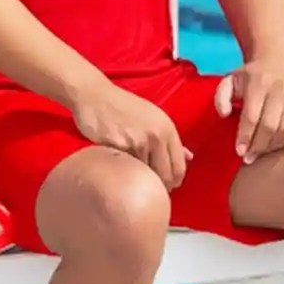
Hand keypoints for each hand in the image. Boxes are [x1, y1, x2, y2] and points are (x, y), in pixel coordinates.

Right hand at [70, 82, 192, 188]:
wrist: (95, 96)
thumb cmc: (123, 106)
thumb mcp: (153, 116)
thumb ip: (170, 139)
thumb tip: (188, 156)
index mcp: (167, 128)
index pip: (179, 166)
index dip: (175, 181)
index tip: (169, 186)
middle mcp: (156, 136)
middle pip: (164, 175)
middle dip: (159, 185)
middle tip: (151, 187)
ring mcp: (137, 142)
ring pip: (145, 174)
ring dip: (140, 178)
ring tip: (133, 175)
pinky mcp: (118, 148)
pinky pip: (126, 169)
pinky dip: (124, 172)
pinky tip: (119, 168)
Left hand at [214, 60, 283, 164]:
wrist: (275, 60)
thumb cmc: (249, 77)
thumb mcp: (229, 81)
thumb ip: (220, 98)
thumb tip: (224, 114)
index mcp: (258, 82)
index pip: (252, 116)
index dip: (246, 137)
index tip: (239, 152)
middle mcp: (280, 87)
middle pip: (271, 126)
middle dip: (258, 146)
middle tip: (249, 157)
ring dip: (273, 146)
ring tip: (262, 151)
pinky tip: (278, 143)